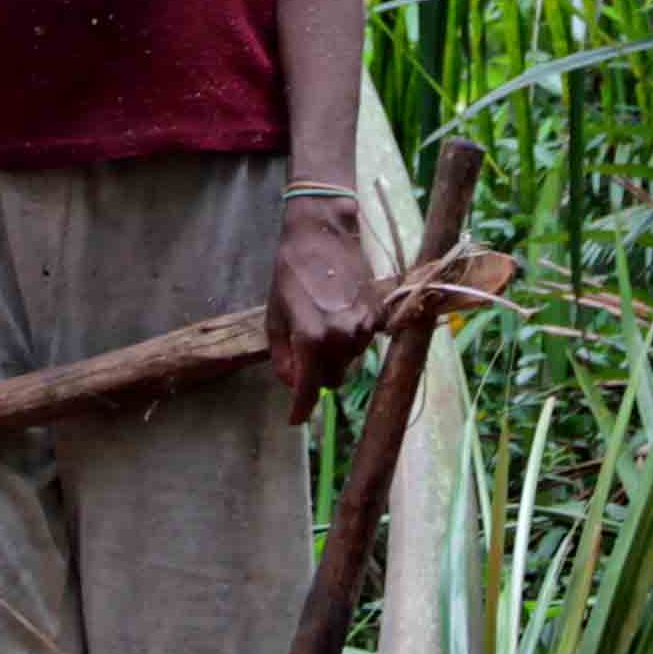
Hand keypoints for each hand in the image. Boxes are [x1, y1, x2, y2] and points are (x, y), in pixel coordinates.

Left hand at [266, 194, 381, 420]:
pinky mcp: (377, 316)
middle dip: (317, 376)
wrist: (324, 234)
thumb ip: (282, 356)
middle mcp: (341, 339)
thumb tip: (292, 383)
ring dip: (336, 357)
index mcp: (311, 339)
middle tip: (305, 356)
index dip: (300, 409)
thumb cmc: (290, 272)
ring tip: (322, 326)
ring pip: (349, 363)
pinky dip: (351, 340)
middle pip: (332, 381)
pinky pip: (364, 343)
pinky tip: (339, 316)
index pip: (307, 390)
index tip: (294, 420)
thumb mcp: (275, 315)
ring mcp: (363, 328)